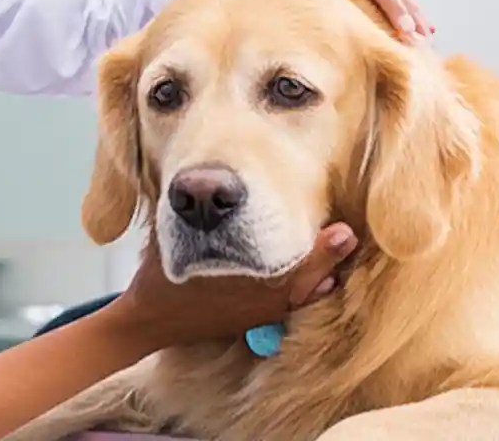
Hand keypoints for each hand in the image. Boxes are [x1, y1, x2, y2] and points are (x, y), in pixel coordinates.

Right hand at [108, 222, 358, 349]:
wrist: (150, 319)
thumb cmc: (159, 276)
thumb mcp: (167, 235)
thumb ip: (188, 209)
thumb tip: (198, 178)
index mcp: (236, 276)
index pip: (287, 263)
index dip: (319, 250)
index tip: (340, 232)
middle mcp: (252, 296)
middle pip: (302, 278)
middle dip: (327, 258)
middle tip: (348, 235)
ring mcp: (254, 311)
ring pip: (299, 294)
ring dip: (323, 274)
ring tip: (341, 250)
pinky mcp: (252, 320)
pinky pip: (288, 308)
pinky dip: (308, 295)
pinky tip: (324, 284)